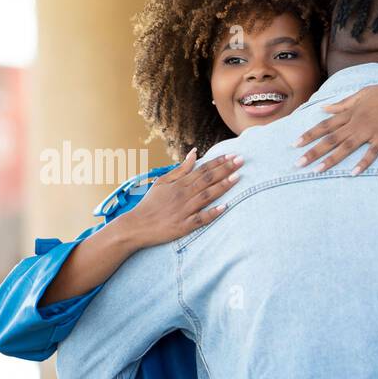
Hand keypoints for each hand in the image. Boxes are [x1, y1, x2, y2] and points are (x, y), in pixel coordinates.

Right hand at [122, 149, 242, 249]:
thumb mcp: (162, 182)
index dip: (218, 162)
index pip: (202, 170)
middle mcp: (183, 195)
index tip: (232, 156)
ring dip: (222, 186)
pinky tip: (225, 207)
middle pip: (207, 180)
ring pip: (206, 196)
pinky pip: (200, 219)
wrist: (136, 226)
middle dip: (225, 169)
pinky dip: (212, 213)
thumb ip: (180, 169)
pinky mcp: (184, 226)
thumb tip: (194, 152)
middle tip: (241, 160)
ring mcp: (184, 210)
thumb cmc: (150, 203)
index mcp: (179, 184)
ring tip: (237, 177)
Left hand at [293, 71, 377, 174]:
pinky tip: (353, 173)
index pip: (325, 125)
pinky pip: (372, 152)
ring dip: (331, 159)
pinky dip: (363, 163)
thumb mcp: (362, 94)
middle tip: (298, 163)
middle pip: (331, 138)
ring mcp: (370, 130)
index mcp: (351, 112)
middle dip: (313, 151)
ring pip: (346, 147)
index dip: (309, 135)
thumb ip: (343, 104)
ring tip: (317, 170)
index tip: (295, 144)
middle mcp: (357, 121)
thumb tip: (324, 109)